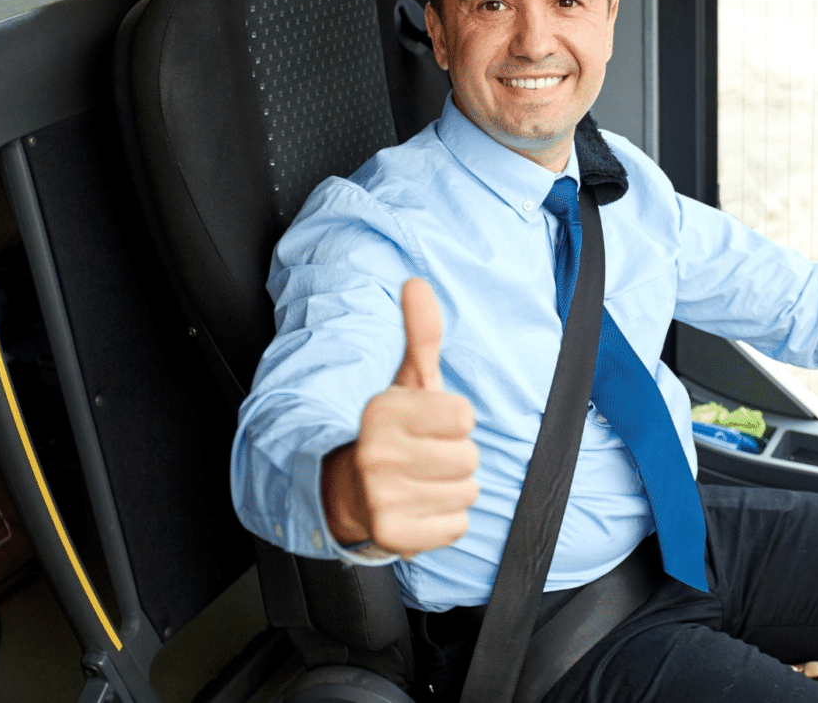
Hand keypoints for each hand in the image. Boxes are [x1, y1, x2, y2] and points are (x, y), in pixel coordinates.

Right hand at [322, 278, 479, 558]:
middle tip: (425, 459)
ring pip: (466, 493)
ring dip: (452, 490)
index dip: (454, 422)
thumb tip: (416, 282)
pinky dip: (446, 522)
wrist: (348, 490)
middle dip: (456, 459)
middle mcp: (377, 454)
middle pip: (469, 458)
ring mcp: (381, 497)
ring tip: (422, 483)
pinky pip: (458, 526)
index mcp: (382, 411)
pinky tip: (420, 508)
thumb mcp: (407, 382)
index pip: (464, 417)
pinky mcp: (393, 534)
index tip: (429, 426)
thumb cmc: (393, 433)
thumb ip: (420, 335)